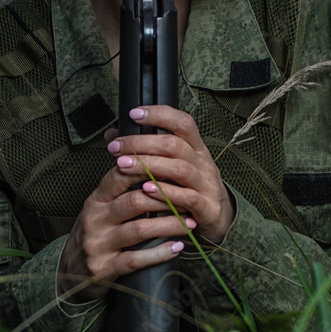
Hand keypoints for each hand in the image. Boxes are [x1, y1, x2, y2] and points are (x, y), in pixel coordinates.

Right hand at [57, 105, 233, 302]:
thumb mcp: (101, 207)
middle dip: (166, 198)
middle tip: (190, 198)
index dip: (147, 168)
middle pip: (134, 201)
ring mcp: (98, 244)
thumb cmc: (96, 233)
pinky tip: (177, 247)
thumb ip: (120, 187)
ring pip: (139, 229)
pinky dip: (160, 253)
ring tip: (190, 223)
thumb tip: (147, 157)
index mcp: (95, 200)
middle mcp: (94, 219)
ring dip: (169, 225)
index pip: (120, 175)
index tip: (174, 167)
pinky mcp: (104, 268)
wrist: (71, 273)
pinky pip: (136, 259)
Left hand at [108, 105, 234, 244]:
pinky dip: (165, 192)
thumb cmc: (189, 188)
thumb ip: (146, 150)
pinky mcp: (207, 207)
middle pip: (174, 145)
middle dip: (141, 143)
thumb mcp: (172, 165)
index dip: (160, 115)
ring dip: (148, 166)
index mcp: (196, 148)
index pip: (183, 123)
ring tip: (123, 166)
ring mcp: (207, 185)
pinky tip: (146, 189)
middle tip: (116, 147)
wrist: (217, 218)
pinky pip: (187, 197)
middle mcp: (203, 163)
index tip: (135, 114)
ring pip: (179, 169)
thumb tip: (113, 134)